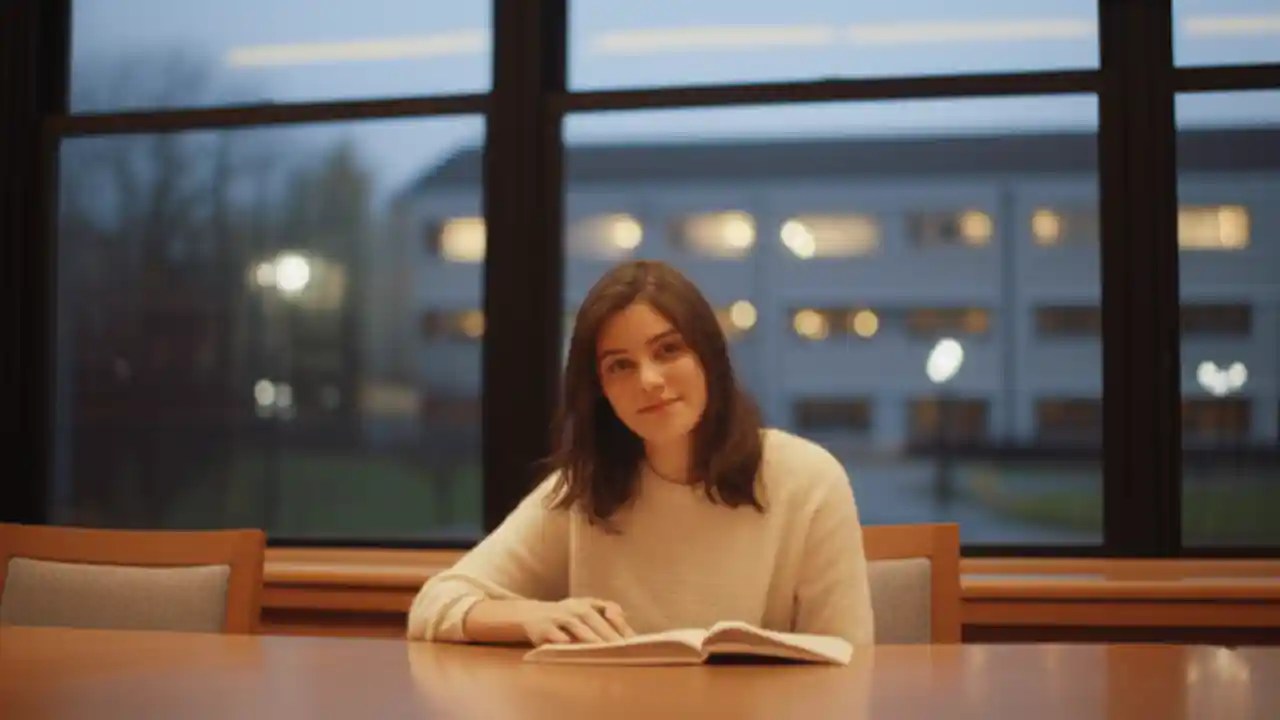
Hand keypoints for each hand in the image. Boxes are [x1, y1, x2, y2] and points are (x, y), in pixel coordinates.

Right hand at [521, 597, 635, 645]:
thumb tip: (627, 621)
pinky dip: (562, 640)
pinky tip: (571, 647)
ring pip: (576, 626)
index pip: (607, 610)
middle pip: (593, 619)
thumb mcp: (584, 608)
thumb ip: (606, 611)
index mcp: (586, 603)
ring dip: (590, 638)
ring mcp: (558, 616)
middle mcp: (573, 607)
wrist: (529, 614)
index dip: (620, 624)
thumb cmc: (564, 615)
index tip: (632, 639)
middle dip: (608, 634)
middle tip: (621, 648)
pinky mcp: (543, 628)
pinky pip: (554, 635)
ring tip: (602, 650)